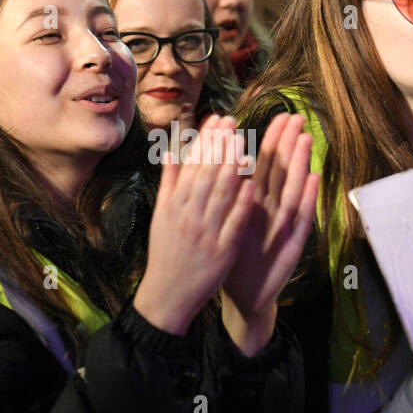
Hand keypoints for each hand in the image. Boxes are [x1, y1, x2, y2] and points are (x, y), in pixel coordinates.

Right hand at [134, 115, 255, 335]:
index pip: (191, 166)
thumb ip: (169, 183)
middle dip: (220, 146)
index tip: (218, 119)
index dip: (206, 141)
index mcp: (174, 205)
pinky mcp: (221, 252)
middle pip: (206, 174)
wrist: (168, 294)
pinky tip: (252, 186)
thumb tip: (169, 151)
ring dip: (232, 168)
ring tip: (244, 144)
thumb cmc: (166, 252)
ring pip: (219, 196)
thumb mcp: (161, 216)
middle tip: (234, 122)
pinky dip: (241, 204)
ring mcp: (205, 233)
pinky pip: (232, 225)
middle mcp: (188, 216)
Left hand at [220, 113, 319, 355]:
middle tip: (297, 117)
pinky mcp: (291, 246)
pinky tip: (315, 180)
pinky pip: (300, 221)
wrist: (245, 296)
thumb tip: (227, 159)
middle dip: (288, 145)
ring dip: (300, 165)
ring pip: (292, 190)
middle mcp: (271, 211)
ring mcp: (283, 227)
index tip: (278, 116)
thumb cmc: (237, 256)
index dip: (271, 142)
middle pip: (281, 173)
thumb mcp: (230, 222)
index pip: (263, 166)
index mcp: (254, 204)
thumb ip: (231, 192)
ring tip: (306, 140)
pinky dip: (309, 201)